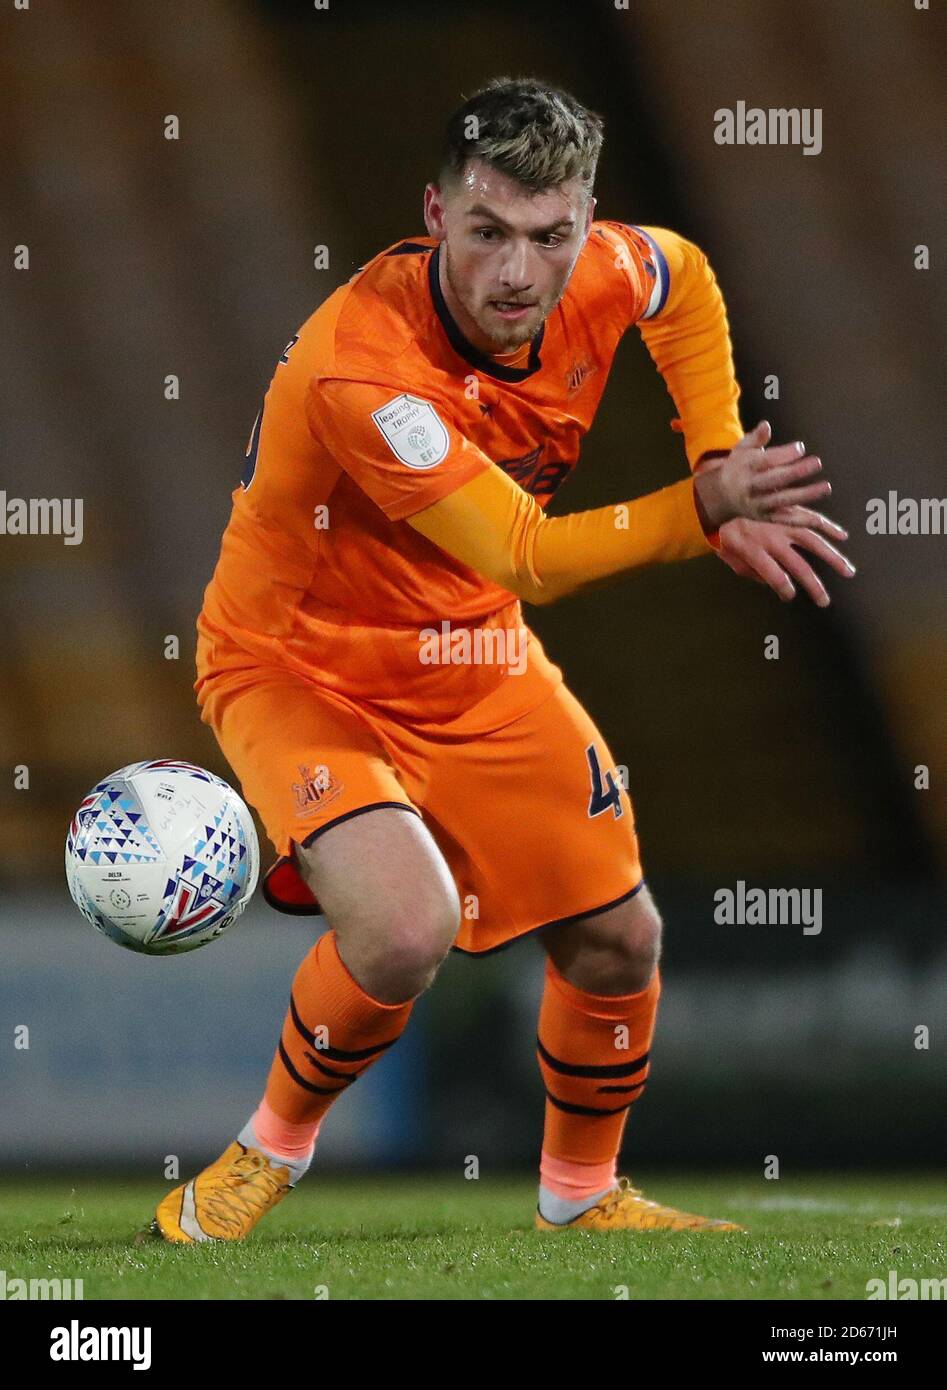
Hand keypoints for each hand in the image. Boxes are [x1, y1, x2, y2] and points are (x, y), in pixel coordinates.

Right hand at [694, 420, 830, 529]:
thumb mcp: (741, 449)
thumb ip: (755, 438)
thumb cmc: (738, 466)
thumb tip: (766, 425)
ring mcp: (759, 504)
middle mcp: (752, 488)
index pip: (766, 461)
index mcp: (746, 468)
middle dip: (796, 472)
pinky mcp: (767, 517)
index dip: (784, 454)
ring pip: (783, 500)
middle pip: (775, 480)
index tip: (801, 447)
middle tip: (817, 462)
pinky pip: (787, 520)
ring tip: (826, 487)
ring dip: (805, 495)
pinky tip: (821, 521)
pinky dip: (803, 521)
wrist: (721, 496)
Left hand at [716, 509, 855, 606]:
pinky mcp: (788, 509)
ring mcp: (782, 522)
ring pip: (813, 541)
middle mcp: (772, 537)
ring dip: (832, 557)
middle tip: (824, 601)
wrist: (719, 494)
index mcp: (753, 550)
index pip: (775, 576)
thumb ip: (749, 571)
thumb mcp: (728, 555)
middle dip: (813, 585)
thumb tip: (771, 583)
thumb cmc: (721, 529)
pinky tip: (842, 536)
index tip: (790, 595)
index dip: (784, 589)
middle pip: (798, 565)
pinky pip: (812, 517)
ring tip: (847, 570)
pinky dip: (829, 526)